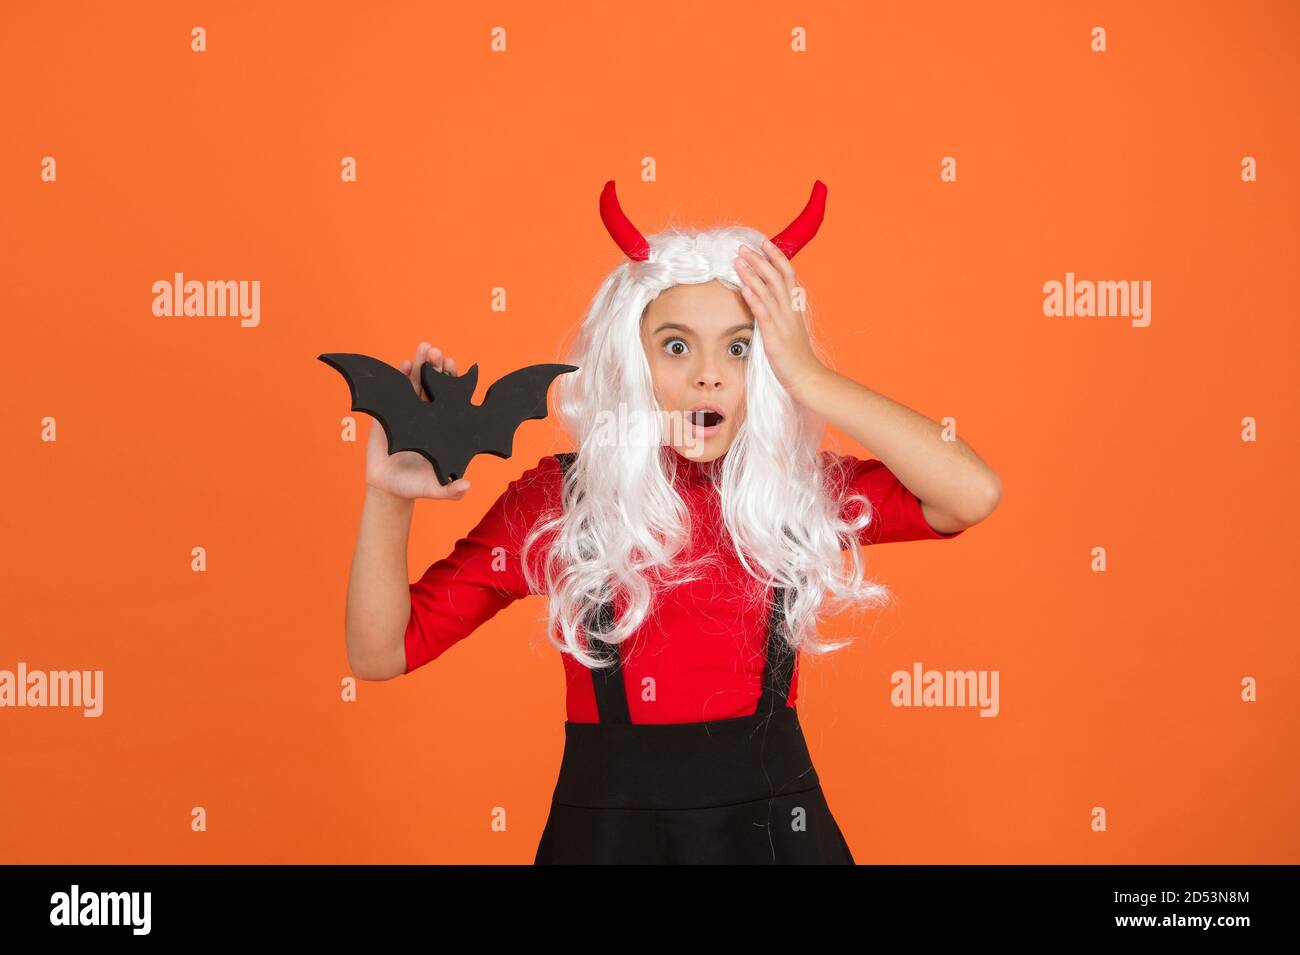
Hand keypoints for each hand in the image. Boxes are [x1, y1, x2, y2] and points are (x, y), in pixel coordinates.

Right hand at [364, 342, 472, 501]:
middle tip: (439, 352)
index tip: (455, 366)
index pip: (452, 399)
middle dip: (437, 367)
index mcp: (443, 427)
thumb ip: (450, 491)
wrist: (388, 487)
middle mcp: (428, 415)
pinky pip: (395, 391)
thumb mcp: (435, 489)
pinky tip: (404, 363)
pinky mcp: (389, 414)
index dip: (454, 382)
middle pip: (435, 386)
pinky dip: (399, 376)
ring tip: (424, 347)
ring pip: (416, 383)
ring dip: (420, 364)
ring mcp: (409, 412)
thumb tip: (466, 486)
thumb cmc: (415, 486)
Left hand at [734, 239, 827, 403]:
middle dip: (759, 260)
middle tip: (743, 247)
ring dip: (752, 274)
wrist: (806, 376)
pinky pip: (764, 314)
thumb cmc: (796, 354)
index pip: (787, 274)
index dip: (776, 257)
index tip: (764, 242)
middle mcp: (790, 310)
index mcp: (794, 306)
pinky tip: (744, 288)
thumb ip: (781, 310)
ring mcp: (783, 322)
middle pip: (775, 277)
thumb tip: (768, 297)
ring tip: (739, 260)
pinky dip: (754, 299)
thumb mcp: (790, 327)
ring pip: (767, 291)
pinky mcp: (774, 336)